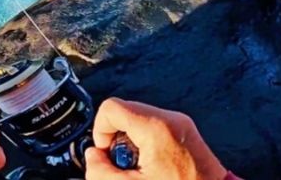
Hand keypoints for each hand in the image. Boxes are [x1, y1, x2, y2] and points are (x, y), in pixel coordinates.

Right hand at [84, 98, 228, 179]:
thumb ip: (101, 172)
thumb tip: (93, 156)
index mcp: (155, 128)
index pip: (111, 107)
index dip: (100, 131)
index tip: (107, 154)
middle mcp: (170, 118)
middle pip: (125, 112)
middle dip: (117, 139)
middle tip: (124, 165)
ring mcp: (181, 122)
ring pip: (140, 119)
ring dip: (131, 142)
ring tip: (141, 169)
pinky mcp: (187, 130)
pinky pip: (155, 126)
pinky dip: (146, 143)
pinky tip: (153, 167)